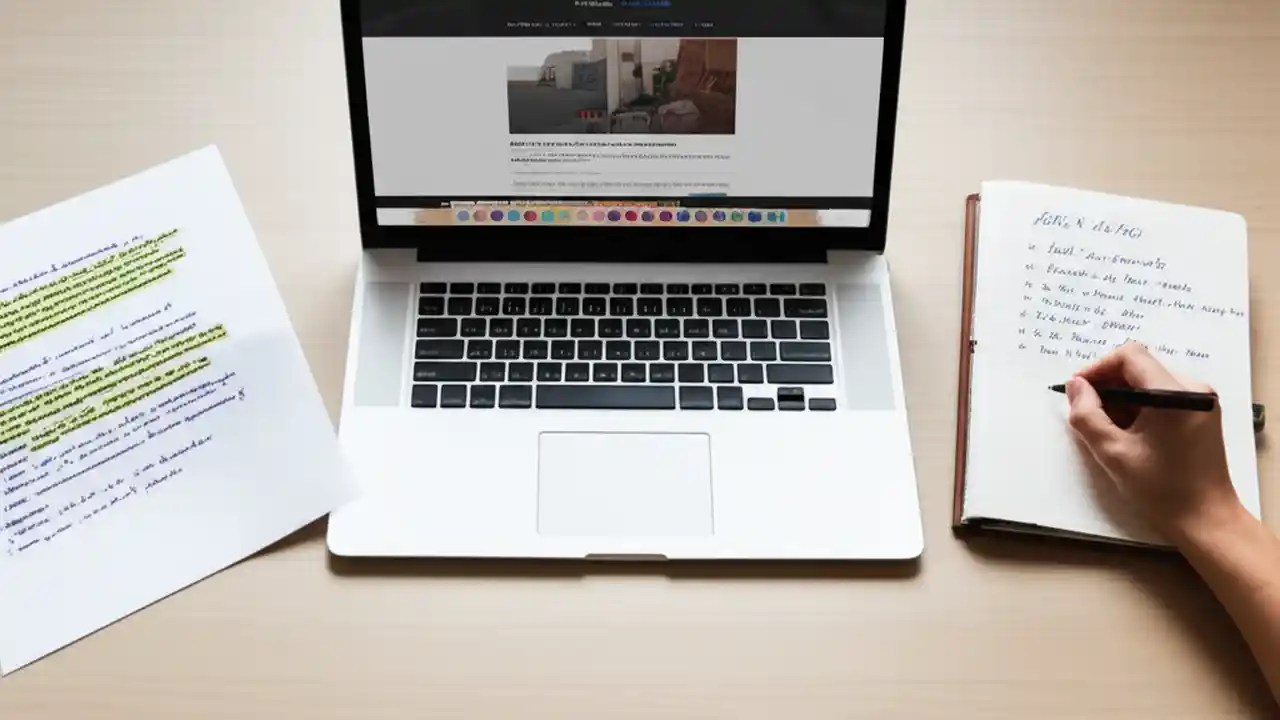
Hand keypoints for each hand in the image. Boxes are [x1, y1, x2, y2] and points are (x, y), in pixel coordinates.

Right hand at [1064, 342, 1244, 545]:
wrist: (1206, 520)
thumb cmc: (1160, 489)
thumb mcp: (1113, 453)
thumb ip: (1087, 415)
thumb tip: (1076, 386)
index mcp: (1175, 394)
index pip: (1130, 356)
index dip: (1098, 367)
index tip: (1078, 391)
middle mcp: (1193, 389)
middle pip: (1140, 367)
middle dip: (1108, 385)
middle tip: (1086, 411)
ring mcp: (1201, 401)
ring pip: (1149, 382)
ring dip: (1122, 398)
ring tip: (1106, 427)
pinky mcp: (1201, 414)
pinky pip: (1163, 396)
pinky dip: (1140, 407)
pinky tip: (1128, 432)